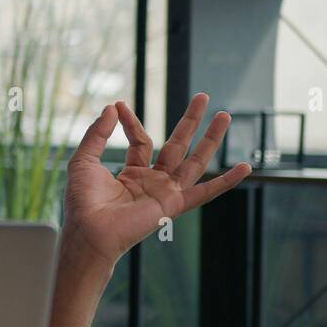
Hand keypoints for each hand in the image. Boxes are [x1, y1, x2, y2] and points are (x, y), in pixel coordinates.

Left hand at [60, 93, 251, 270]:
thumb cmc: (82, 201)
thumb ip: (97, 133)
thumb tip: (112, 107)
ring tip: (225, 114)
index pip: (140, 141)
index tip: (120, 105)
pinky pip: (206, 192)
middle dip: (190, 122)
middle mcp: (152, 182)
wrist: (89, 230)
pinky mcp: (173, 205)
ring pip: (195, 161)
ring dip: (211, 138)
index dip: (130, 122)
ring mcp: (165, 193)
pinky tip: (245, 168)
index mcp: (131, 174)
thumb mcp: (84, 160)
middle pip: (177, 146)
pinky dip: (226, 181)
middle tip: (203, 96)